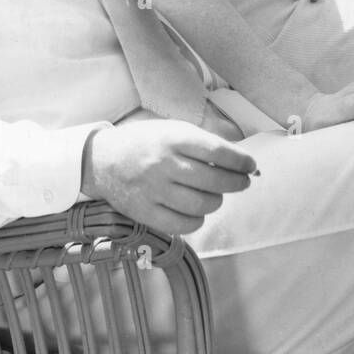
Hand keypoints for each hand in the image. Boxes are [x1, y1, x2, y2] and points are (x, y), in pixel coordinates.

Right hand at [80, 121, 256, 235]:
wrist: (102, 160)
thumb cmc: (145, 142)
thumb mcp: (171, 129)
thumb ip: (203, 142)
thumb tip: (240, 159)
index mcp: (172, 138)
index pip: (217, 151)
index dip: (240, 161)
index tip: (251, 166)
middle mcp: (164, 164)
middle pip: (214, 180)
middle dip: (236, 182)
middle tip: (242, 182)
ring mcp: (155, 191)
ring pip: (203, 204)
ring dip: (217, 201)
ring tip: (216, 194)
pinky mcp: (147, 213)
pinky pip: (184, 224)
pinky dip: (198, 219)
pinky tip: (197, 209)